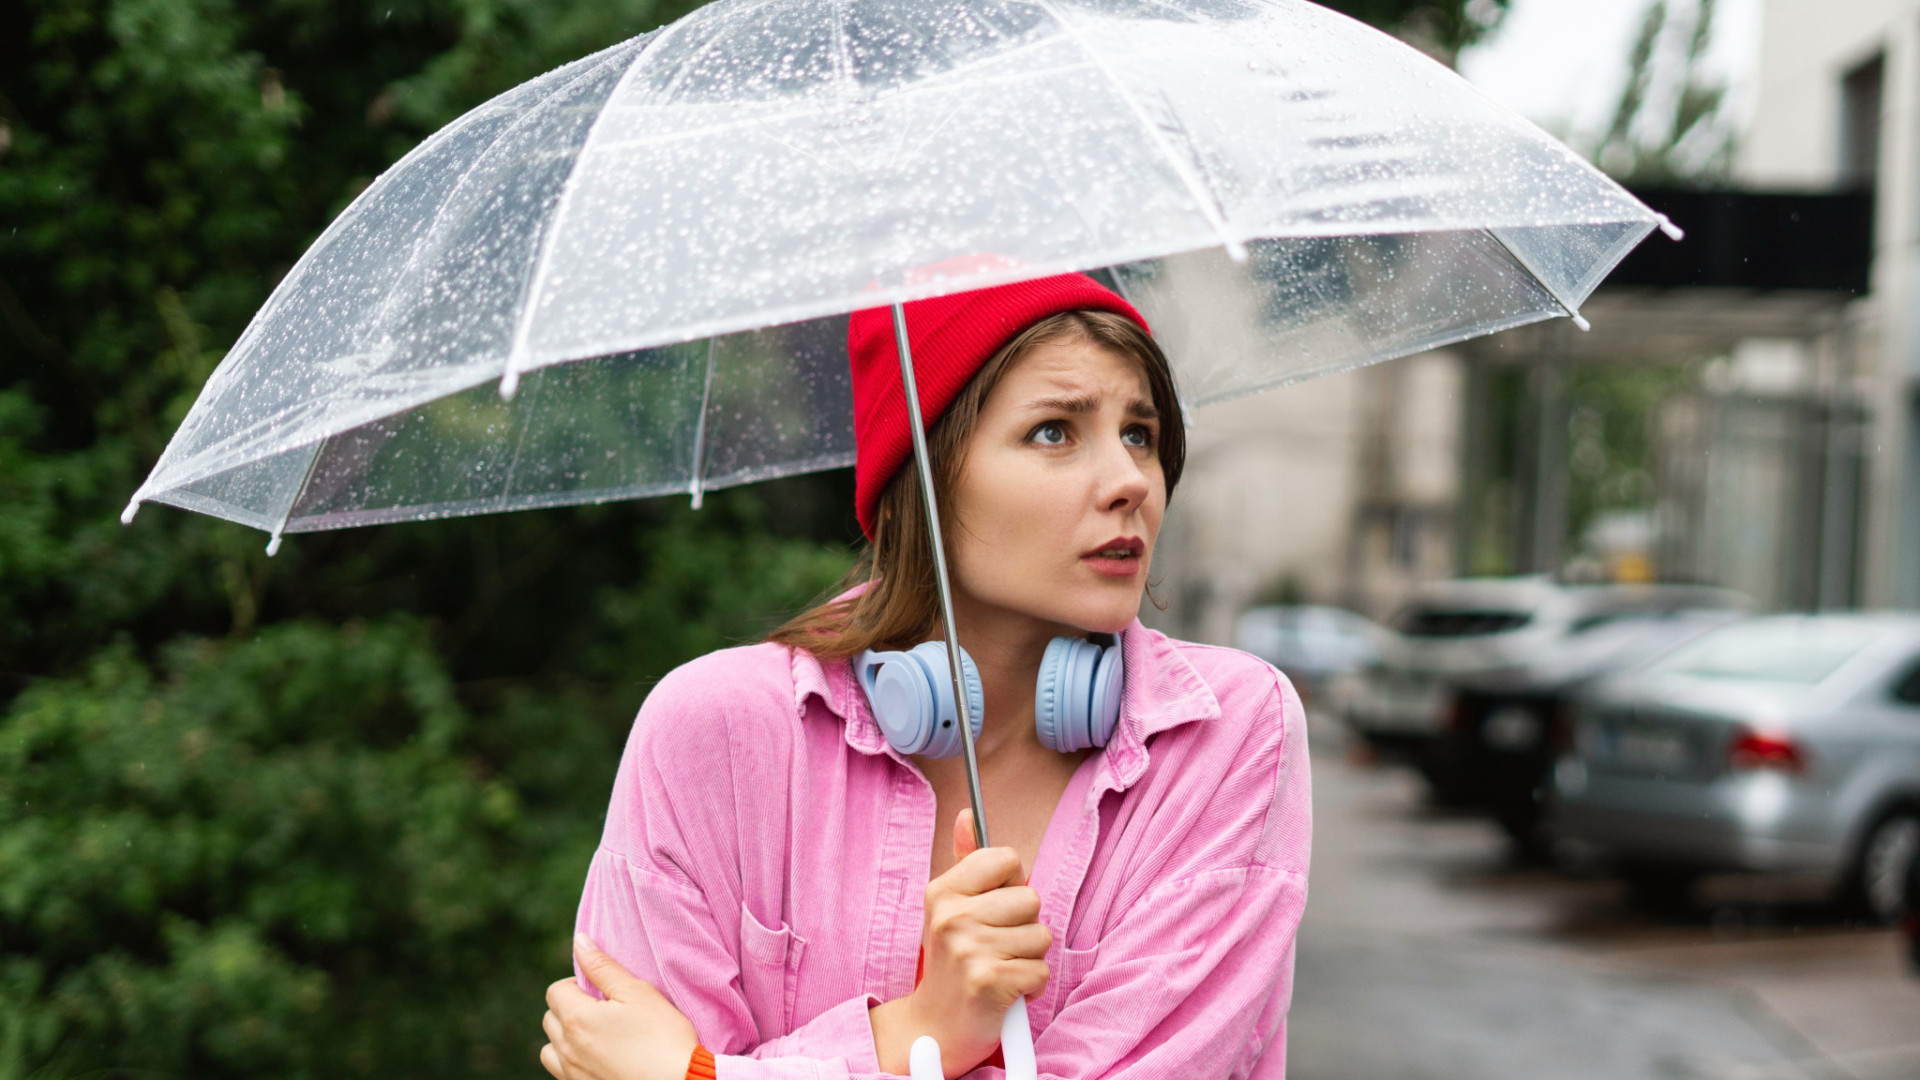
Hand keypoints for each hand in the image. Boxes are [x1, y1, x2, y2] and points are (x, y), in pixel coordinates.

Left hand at [542, 934, 699, 1079]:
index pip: (555, 990)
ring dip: (564, 1038)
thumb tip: (579, 943)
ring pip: (550, 1050)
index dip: (576, 983)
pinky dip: (572, 1061)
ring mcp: (572, 1074)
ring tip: (595, 1035)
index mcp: (576, 1019)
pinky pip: (562, 1072)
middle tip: (601, 1009)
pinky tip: (600, 1058)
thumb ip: (603, 967)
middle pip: (549, 1019)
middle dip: (568, 1008)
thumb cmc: (662, 1037)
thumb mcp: (637, 992)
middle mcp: (567, 1049)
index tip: (601, 989)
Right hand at [871, 810, 1050, 1077]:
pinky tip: (1006, 989)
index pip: (1005, 859)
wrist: (934, 1026)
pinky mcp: (989, 981)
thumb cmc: (951, 962)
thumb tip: (967, 814)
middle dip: (1023, 925)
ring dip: (1028, 957)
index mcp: (942, 891)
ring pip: (1041, 935)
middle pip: (1031, 898)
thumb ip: (966, 862)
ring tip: (1000, 967)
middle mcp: (952, 916)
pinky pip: (1041, 970)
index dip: (1011, 884)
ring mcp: (968, 949)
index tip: (994, 907)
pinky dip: (1030, 985)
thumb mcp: (950, 908)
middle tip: (995, 946)